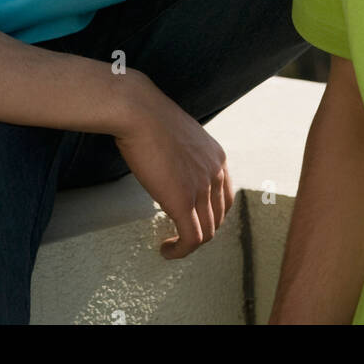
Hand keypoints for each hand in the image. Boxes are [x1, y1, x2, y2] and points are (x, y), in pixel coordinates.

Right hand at [113, 71, 234, 258]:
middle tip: (179, 235)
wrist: (138, 112)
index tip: (191, 220)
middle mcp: (216, 173)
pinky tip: (166, 250)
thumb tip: (174, 174)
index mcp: (218, 157)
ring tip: (171, 246)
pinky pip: (192, 238)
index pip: (225, 198)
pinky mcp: (183, 201)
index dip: (210, 215)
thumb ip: (186, 158)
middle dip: (200, 230)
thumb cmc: (150, 119)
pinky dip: (181, 251)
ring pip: (206, 232)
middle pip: (218, 218)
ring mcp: (202, 188)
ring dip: (188, 244)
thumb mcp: (180, 137)